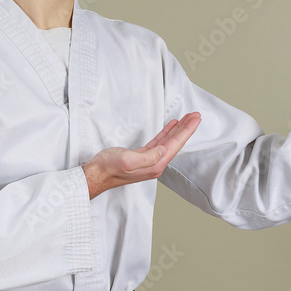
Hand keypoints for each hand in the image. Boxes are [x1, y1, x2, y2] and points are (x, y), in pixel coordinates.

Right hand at [82, 113, 201, 198]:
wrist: (95, 175)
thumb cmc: (107, 169)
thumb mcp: (127, 160)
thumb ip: (148, 157)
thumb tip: (164, 150)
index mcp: (154, 165)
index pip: (175, 145)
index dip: (186, 131)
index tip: (195, 119)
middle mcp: (155, 164)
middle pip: (175, 143)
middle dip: (186, 128)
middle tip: (195, 115)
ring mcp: (149, 161)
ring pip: (168, 142)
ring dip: (178, 130)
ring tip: (187, 119)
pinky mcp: (142, 157)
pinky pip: (159, 143)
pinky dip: (166, 133)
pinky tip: (170, 127)